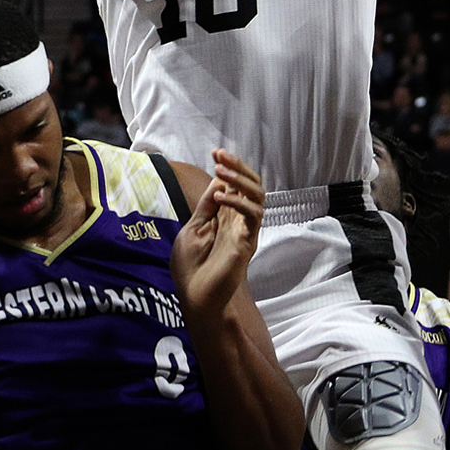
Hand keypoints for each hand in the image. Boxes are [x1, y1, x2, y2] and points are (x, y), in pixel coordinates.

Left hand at [169, 150, 265, 315]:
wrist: (195, 297)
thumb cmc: (192, 267)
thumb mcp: (194, 228)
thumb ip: (206, 206)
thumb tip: (216, 180)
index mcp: (226, 215)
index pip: (236, 184)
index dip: (229, 166)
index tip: (215, 152)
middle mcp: (239, 220)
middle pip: (251, 184)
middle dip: (238, 167)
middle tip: (221, 155)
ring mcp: (246, 230)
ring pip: (258, 195)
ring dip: (240, 179)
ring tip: (221, 172)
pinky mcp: (248, 241)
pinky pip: (253, 214)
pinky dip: (237, 202)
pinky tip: (219, 197)